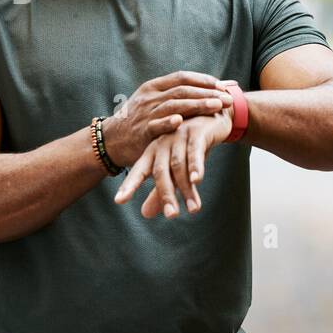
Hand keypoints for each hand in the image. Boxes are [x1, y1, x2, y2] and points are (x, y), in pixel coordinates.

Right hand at [101, 71, 233, 166]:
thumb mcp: (154, 102)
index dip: (204, 80)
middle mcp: (150, 97)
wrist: (110, 140)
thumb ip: (178, 96)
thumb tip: (209, 89)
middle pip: (183, 90)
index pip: (182, 77)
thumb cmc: (140, 121)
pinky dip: (168, 122)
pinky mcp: (142, 132)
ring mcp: (146, 114)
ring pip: (174, 106)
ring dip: (197, 105)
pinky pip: (156, 125)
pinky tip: (182, 121)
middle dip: (208, 93)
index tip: (223, 85)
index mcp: (154, 87)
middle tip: (228, 98)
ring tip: (217, 106)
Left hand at [113, 111, 232, 217]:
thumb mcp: (176, 169)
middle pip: (160, 172)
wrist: (212, 116)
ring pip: (179, 165)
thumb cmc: (190, 145)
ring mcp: (179, 136)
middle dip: (166, 194)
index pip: (140, 171)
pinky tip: (198, 180)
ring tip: (194, 209)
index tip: (119, 201)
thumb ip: (161, 191)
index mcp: (154, 151)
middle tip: (172, 215)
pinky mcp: (197, 132)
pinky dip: (196, 166)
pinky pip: (195, 151)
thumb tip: (145, 214)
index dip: (129, 185)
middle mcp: (163, 144)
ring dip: (187, 188)